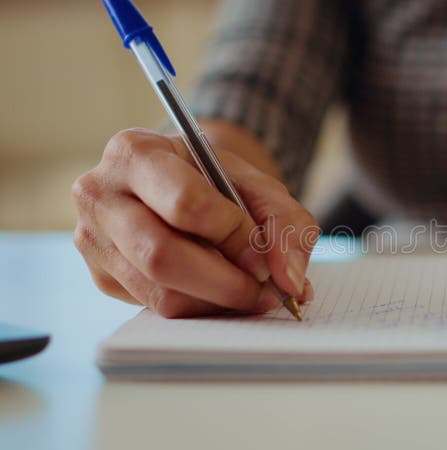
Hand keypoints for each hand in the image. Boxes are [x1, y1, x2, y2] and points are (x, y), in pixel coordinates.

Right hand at [72, 128, 317, 317]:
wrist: (180, 185)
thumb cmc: (218, 182)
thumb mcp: (259, 186)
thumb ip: (286, 224)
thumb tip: (290, 280)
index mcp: (135, 152)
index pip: (185, 204)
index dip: (234, 235)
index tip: (265, 255)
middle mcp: (100, 194)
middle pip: (161, 255)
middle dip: (226, 282)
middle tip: (265, 290)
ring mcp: (94, 240)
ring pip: (159, 293)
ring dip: (218, 302)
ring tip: (250, 292)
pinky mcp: (102, 277)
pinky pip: (155, 308)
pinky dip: (200, 308)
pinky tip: (220, 293)